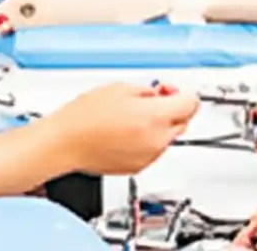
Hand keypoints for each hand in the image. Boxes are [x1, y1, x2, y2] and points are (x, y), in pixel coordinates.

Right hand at [51, 83, 199, 174]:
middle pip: (183, 121)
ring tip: (132, 116)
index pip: (192, 104)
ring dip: (159, 125)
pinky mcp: (138, 167)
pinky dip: (147, 140)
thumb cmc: (85, 117)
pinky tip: (126, 131)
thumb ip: (150, 90)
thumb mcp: (121, 88)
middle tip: (152, 99)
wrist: (64, 143)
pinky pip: (154, 150)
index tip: (170, 90)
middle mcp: (156, 140)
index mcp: (155, 117)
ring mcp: (148, 156)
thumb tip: (161, 94)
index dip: (182, 93)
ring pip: (169, 136)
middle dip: (172, 109)